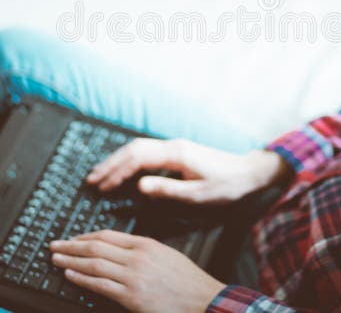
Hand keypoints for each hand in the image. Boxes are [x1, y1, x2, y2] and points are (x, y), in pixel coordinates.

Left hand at [50, 230, 224, 312]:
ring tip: (56, 260)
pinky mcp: (132, 297)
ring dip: (71, 261)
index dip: (85, 236)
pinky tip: (70, 276)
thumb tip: (119, 251)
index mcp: (145, 244)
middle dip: (71, 245)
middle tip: (54, 246)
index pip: (107, 235)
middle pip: (96, 246)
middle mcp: (136, 257)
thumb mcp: (165, 255)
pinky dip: (82, 279)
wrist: (204, 299)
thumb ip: (142, 251)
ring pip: (94, 264)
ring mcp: (133, 277)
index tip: (72, 239)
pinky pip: (100, 285)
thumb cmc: (187, 281)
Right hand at [86, 138, 291, 203]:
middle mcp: (172, 145)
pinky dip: (130, 160)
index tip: (101, 186)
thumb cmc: (226, 186)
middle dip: (110, 163)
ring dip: (118, 160)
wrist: (248, 172)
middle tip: (91, 181)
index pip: (137, 158)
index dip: (117, 171)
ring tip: (100, 176)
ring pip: (138, 148)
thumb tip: (139, 186)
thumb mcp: (198, 195)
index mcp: (176, 154)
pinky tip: (122, 171)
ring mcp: (174, 147)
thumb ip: (167, 190)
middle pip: (133, 149)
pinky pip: (147, 152)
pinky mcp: (177, 152)